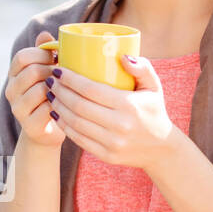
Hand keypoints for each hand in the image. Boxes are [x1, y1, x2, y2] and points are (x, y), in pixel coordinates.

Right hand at [5, 30, 65, 148]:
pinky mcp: (29, 126)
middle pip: (31, 71)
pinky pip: (47, 109)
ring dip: (57, 89)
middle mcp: (11, 91)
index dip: (41, 54)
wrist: (48, 132)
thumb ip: (45, 53)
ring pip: (40, 90)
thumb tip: (45, 34)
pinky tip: (64, 105)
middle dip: (52, 71)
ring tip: (65, 90)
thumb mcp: (47, 73)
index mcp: (14, 75)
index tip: (56, 57)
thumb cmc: (51, 96)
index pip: (22, 57)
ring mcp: (18, 109)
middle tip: (64, 76)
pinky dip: (59, 105)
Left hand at [48, 54, 175, 169]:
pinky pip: (79, 139)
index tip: (58, 69)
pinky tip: (57, 114)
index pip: (91, 90)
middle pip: (79, 106)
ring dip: (58, 108)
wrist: (162, 150)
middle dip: (60, 91)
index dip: (70, 79)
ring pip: (75, 123)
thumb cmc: (154, 111)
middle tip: (50, 81)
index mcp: (129, 105)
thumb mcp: (154, 87)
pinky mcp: (106, 155)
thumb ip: (143, 67)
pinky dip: (65, 126)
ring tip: (50, 95)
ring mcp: (112, 143)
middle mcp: (120, 125)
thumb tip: (122, 56)